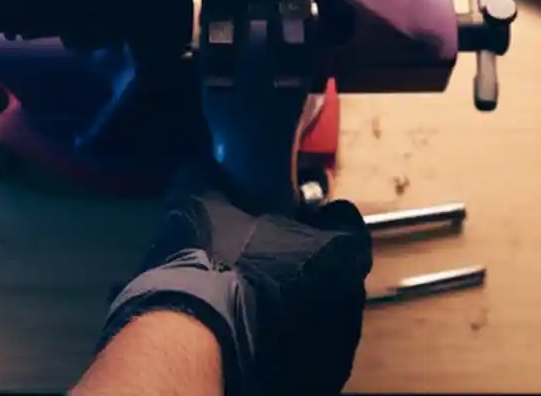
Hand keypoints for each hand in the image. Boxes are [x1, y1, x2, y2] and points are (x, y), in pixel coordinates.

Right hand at [98, 159, 372, 395]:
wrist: (190, 344)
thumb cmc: (208, 270)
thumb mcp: (201, 200)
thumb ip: (214, 177)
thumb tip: (206, 167)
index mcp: (339, 250)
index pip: (343, 218)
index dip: (312, 212)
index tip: (286, 213)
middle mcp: (350, 302)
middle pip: (333, 268)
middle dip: (302, 260)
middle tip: (259, 255)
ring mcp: (334, 348)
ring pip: (320, 312)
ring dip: (293, 302)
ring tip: (247, 298)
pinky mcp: (315, 382)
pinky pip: (304, 350)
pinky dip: (283, 341)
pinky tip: (246, 333)